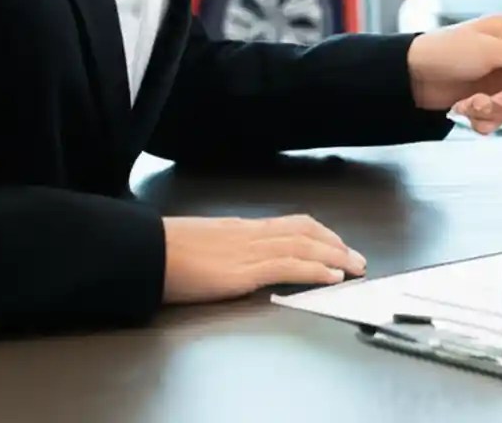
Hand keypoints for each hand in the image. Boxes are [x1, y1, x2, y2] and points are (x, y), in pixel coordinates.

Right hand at [162, 215, 366, 303]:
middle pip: (305, 232)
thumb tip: (235, 257)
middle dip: (336, 244)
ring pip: (304, 246)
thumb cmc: (163, 250)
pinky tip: (332, 277)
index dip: (320, 233)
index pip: (292, 224)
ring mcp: (249, 250)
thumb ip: (225, 248)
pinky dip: (315, 270)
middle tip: (358, 258)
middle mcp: (251, 234)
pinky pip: (289, 266)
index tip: (337, 243)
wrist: (143, 251)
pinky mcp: (244, 271)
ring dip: (336, 256)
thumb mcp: (202, 243)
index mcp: (242, 228)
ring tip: (355, 268)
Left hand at [407, 15, 501, 133]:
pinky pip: (496, 118)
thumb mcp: (491, 52)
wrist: (408, 75)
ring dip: (491, 111)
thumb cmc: (443, 51)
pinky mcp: (481, 98)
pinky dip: (482, 119)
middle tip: (491, 101)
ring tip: (469, 104)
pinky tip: (465, 110)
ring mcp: (493, 79)